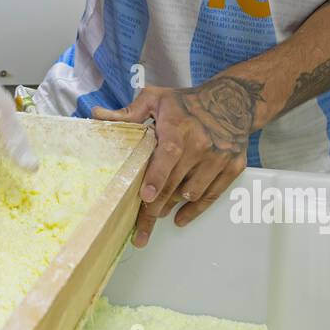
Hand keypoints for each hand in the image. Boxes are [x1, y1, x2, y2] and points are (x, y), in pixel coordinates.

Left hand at [93, 75, 262, 246]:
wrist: (232, 100)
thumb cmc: (186, 102)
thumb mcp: (156, 99)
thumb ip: (128, 113)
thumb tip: (96, 116)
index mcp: (178, 126)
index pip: (168, 153)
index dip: (157, 176)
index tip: (146, 196)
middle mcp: (201, 143)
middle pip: (175, 183)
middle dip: (155, 209)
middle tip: (140, 230)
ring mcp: (219, 157)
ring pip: (192, 192)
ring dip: (172, 206)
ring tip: (157, 214)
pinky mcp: (233, 167)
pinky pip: (211, 195)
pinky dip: (195, 210)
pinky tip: (179, 218)